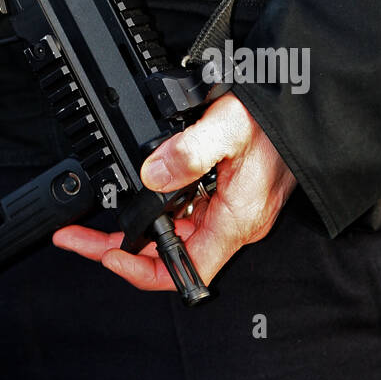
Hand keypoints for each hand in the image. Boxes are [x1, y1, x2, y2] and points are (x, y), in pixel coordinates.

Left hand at [52, 93, 296, 290]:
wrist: (303, 108)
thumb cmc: (276, 122)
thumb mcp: (228, 129)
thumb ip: (189, 152)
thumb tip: (151, 174)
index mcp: (233, 222)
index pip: (182, 271)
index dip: (140, 272)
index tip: (105, 256)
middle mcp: (230, 224)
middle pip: (167, 254)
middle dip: (119, 248)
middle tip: (77, 237)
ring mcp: (227, 210)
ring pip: (172, 232)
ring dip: (133, 229)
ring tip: (92, 222)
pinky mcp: (225, 194)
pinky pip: (184, 211)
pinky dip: (153, 208)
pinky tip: (133, 194)